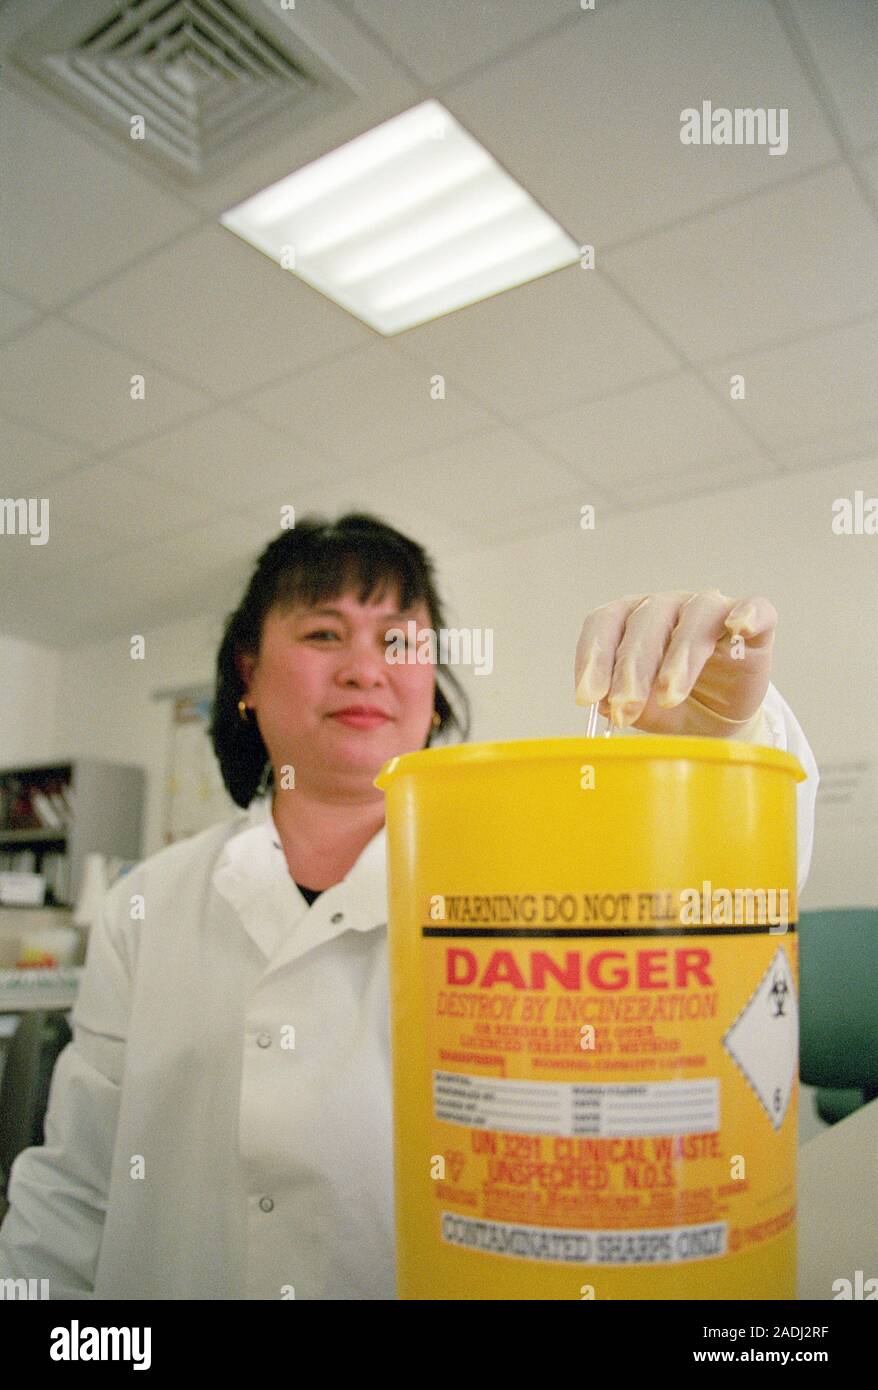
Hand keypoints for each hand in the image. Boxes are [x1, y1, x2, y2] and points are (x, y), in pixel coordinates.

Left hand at [574, 589, 776, 734]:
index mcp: (631, 621)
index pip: (604, 624)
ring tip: (670, 695)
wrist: (722, 723)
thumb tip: (605, 704)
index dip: (593, 658)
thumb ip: (628, 705)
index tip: (586, 696)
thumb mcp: (647, 713)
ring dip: (679, 657)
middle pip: (645, 622)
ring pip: (694, 617)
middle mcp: (668, 608)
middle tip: (625, 707)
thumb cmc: (677, 709)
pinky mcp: (755, 623)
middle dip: (632, 669)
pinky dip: (747, 613)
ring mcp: (711, 611)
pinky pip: (754, 607)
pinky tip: (739, 626)